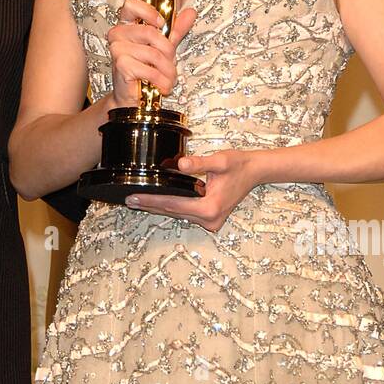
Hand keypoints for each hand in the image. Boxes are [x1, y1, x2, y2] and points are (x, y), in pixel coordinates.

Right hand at [106, 0, 196, 108]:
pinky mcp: (121, 65)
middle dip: (168, 51)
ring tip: (168, 77)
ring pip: (154, 53)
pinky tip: (161, 85)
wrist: (133, 98)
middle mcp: (118, 34)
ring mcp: (117, 49)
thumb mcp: (163, 47)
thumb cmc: (145, 70)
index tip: (161, 23)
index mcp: (127, 25)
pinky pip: (150, 69)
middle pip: (151, 32)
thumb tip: (190, 13)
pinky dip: (161, 80)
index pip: (131, 5)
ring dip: (167, 70)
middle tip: (170, 62)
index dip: (149, 12)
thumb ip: (175, 29)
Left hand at [125, 149, 261, 232]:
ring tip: (137, 200)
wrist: (255, 172)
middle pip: (172, 212)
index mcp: (209, 208)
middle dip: (150, 205)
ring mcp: (210, 222)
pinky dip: (171, 207)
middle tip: (128, 200)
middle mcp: (209, 219)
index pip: (173, 204)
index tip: (133, 197)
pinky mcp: (210, 219)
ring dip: (158, 207)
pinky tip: (156, 201)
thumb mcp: (219, 161)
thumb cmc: (238, 164)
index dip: (151, 200)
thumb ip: (199, 163)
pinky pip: (185, 214)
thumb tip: (180, 164)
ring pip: (177, 214)